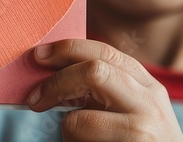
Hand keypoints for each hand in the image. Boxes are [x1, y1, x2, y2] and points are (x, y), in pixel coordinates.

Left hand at [27, 39, 182, 141]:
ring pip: (79, 120)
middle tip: (33, 98)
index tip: (40, 55)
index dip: (67, 49)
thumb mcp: (133, 108)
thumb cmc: (142, 141)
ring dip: (67, 129)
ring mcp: (142, 130)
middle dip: (56, 82)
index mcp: (146, 84)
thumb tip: (52, 73)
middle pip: (93, 72)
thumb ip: (104, 88)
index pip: (104, 51)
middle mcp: (148, 102)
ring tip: (76, 139)